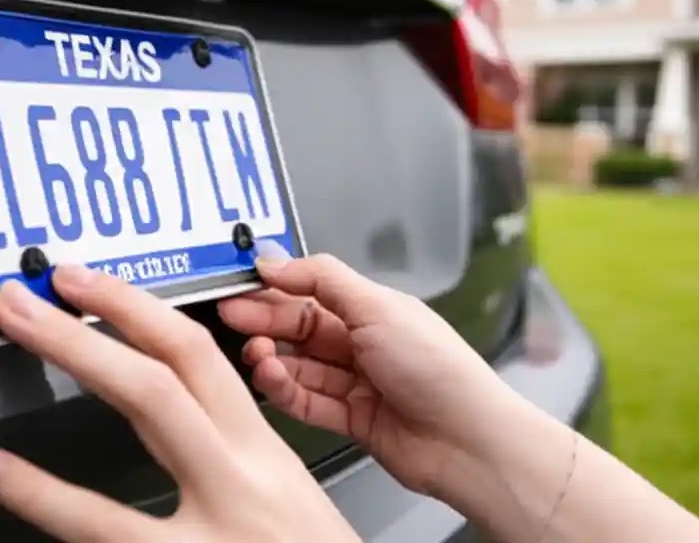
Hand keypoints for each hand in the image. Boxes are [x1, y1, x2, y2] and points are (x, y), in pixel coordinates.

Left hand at [0, 265, 361, 542]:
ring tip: (17, 333)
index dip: (139, 310)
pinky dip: (40, 496)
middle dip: (94, 323)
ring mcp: (216, 526)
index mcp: (264, 456)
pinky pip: (103, 526)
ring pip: (147, 416)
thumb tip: (164, 418)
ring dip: (75, 359)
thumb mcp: (281, 501)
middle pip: (167, 373)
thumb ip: (227, 458)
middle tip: (29, 296)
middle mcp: (244, 479)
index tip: (87, 284)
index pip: (202, 359)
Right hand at [217, 253, 525, 497]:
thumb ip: (320, 279)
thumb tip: (275, 259)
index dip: (274, 288)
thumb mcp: (376, 306)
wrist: (468, 440)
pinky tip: (271, 378)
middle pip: (298, 328)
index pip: (310, 292)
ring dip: (271, 357)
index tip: (239, 285)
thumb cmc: (439, 369)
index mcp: (373, 309)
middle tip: (231, 317)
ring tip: (257, 354)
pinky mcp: (350, 420)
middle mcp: (363, 343)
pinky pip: (305, 400)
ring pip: (298, 365)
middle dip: (263, 321)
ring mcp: (356, 383)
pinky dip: (284, 389)